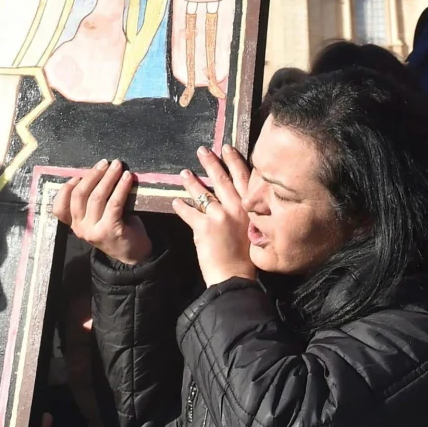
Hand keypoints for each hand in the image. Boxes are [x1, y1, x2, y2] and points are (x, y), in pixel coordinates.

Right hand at [54, 160, 151, 264]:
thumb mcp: (97, 217)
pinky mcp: (110, 230)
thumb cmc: (115, 229)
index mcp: (74, 224)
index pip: (59, 207)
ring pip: (97, 197)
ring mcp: (93, 230)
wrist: (133, 254)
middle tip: (104, 163)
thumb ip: (90, 202)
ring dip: (108, 177)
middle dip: (92, 175)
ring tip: (117, 166)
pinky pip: (114, 203)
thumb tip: (95, 173)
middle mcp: (79, 228)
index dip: (66, 188)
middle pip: (79, 195)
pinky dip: (121, 187)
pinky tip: (127, 177)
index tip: (79, 175)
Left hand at [172, 145, 255, 287]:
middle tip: (202, 150)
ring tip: (183, 172)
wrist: (235, 278)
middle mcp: (236, 208)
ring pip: (202, 192)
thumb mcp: (253, 230)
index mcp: (250, 208)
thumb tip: (239, 200)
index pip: (243, 178)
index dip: (234, 161)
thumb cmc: (246, 258)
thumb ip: (246, 213)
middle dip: (211, 162)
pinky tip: (175, 201)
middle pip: (221, 179)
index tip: (227, 148)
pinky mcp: (203, 227)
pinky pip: (189, 211)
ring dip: (191, 181)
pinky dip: (181, 206)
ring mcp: (219, 216)